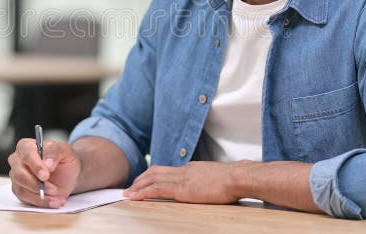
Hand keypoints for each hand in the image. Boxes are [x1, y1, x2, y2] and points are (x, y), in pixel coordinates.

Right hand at [8, 138, 80, 208]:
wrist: (67, 175)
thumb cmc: (63, 160)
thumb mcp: (65, 151)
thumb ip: (55, 152)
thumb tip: (47, 163)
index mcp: (26, 146)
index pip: (27, 154)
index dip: (36, 165)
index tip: (45, 175)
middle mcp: (17, 161)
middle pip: (19, 174)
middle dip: (36, 184)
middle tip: (53, 189)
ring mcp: (17, 177)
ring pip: (21, 188)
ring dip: (40, 195)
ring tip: (56, 197)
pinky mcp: (19, 191)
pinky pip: (25, 199)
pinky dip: (40, 202)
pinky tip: (52, 201)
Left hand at [123, 161, 244, 203]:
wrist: (237, 177)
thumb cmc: (233, 181)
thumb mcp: (215, 178)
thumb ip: (206, 181)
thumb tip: (205, 186)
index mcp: (191, 169)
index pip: (166, 170)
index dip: (152, 175)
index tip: (144, 181)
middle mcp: (183, 170)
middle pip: (155, 171)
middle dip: (140, 179)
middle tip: (130, 188)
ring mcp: (181, 178)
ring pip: (152, 179)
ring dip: (137, 186)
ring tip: (128, 194)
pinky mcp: (181, 189)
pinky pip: (156, 189)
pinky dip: (143, 192)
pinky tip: (135, 198)